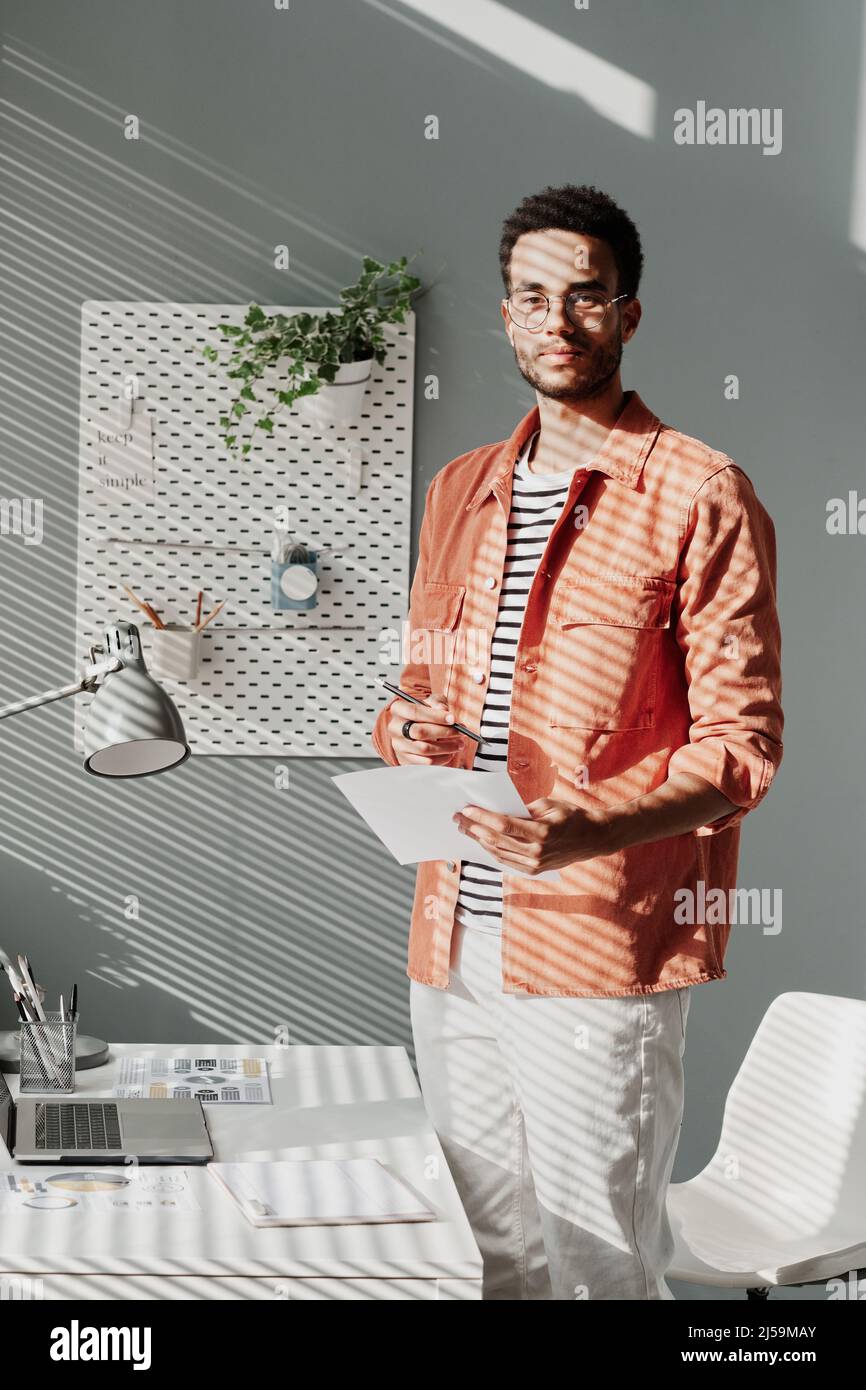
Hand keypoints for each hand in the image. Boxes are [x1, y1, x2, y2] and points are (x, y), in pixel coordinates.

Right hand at [388, 692, 465, 765]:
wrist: (416, 728)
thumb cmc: (424, 714)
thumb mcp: (431, 702)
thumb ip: (438, 703)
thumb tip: (444, 711)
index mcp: (398, 709)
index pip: (415, 712)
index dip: (435, 716)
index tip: (452, 719)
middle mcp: (395, 728)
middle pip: (420, 732)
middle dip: (444, 732)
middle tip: (460, 732)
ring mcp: (399, 745)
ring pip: (424, 749)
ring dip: (446, 747)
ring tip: (459, 743)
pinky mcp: (406, 759)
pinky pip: (426, 762)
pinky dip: (442, 758)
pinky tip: (450, 752)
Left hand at [451, 797, 611, 873]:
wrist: (593, 839)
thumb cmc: (572, 816)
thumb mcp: (549, 804)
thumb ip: (523, 808)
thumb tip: (496, 809)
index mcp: (542, 832)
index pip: (503, 825)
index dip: (482, 817)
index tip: (466, 810)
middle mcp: (536, 852)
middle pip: (496, 840)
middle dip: (474, 828)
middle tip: (458, 819)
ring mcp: (535, 865)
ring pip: (497, 853)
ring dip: (478, 841)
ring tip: (465, 829)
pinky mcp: (534, 871)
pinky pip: (506, 862)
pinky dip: (491, 851)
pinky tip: (481, 842)